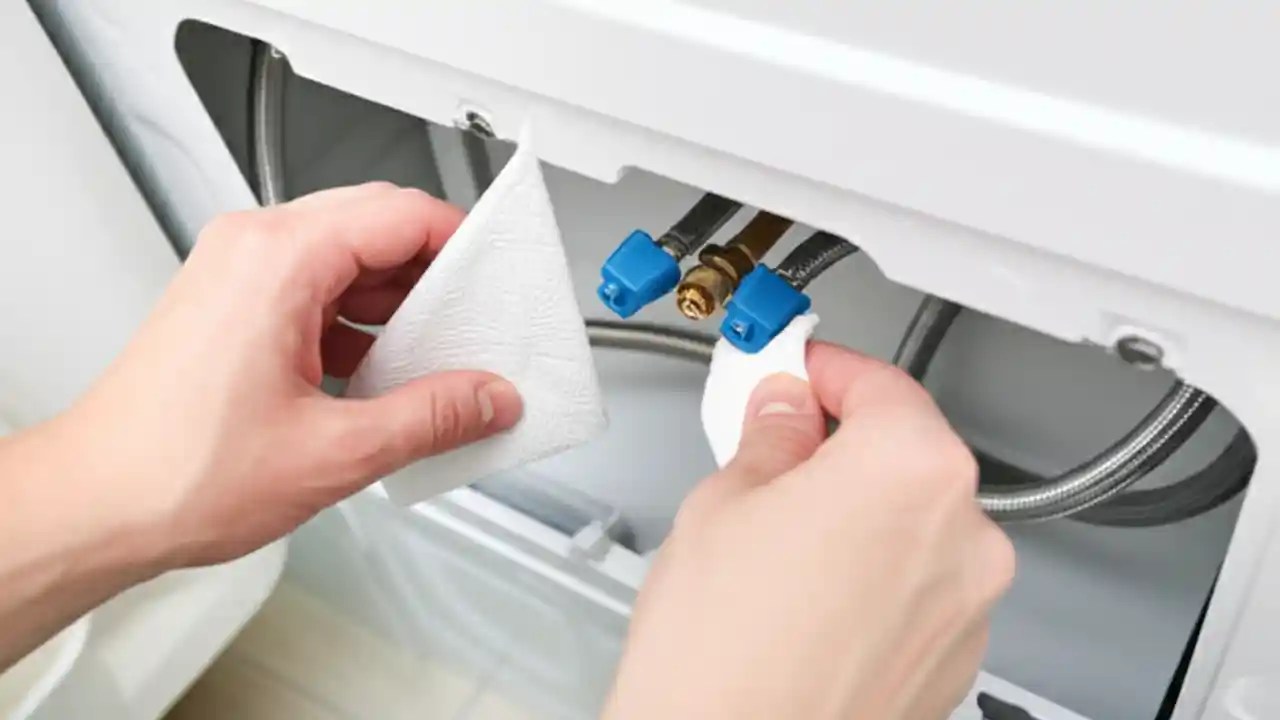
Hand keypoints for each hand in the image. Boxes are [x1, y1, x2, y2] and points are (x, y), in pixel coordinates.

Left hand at [59, 182, 522, 568]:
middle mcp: (251, 249)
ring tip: (438, 360)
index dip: (463, 242)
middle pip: (375, 226)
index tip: (498, 275)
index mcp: (277, 259)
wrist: (96, 503)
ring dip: (398, 303)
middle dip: (435, 275)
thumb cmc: (174, 470)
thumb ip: (432, 417)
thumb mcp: (335, 451)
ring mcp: (238, 274)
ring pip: (348, 258)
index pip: (399, 213)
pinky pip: (317, 289)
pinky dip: (359, 322)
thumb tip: (488, 398)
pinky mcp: (233, 305)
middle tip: (479, 323)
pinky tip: (388, 374)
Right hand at [604, 344, 1013, 719]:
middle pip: (906, 455)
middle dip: (841, 446)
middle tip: (774, 449)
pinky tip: (808, 597)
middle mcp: (963, 536)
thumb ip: (770, 438)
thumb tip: (783, 410)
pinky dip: (876, 576)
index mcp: (913, 471)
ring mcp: (966, 606)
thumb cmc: (721, 657)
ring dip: (860, 514)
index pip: (879, 385)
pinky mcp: (953, 660)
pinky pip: (919, 588)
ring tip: (780, 541)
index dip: (825, 370)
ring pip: (913, 525)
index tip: (795, 372)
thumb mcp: (723, 504)